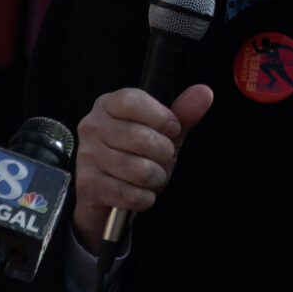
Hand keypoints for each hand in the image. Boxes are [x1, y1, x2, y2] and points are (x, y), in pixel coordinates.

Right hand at [73, 83, 213, 250]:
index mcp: (108, 105)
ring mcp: (87, 156)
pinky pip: (132, 195)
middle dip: (164, 154)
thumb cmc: (136, 155)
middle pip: (141, 138)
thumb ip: (183, 112)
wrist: (106, 193)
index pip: (133, 101)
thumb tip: (204, 93)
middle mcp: (92, 126)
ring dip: (156, 178)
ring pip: (140, 170)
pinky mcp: (89, 185)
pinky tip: (140, 192)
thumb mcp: (161, 131)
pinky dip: (145, 198)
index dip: (160, 118)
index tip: (172, 129)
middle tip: (162, 159)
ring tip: (152, 176)